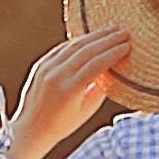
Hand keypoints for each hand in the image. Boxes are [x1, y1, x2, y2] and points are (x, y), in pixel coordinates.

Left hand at [7, 28, 132, 158]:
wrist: (31, 129)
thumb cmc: (62, 125)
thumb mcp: (86, 111)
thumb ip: (99, 88)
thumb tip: (111, 68)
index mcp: (70, 90)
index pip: (96, 64)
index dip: (113, 53)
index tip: (127, 45)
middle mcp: (57, 76)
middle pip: (86, 51)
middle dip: (107, 39)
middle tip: (124, 32)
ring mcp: (47, 68)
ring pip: (74, 45)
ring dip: (94, 36)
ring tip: (111, 29)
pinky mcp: (41, 64)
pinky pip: (62, 48)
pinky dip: (78, 41)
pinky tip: (90, 37)